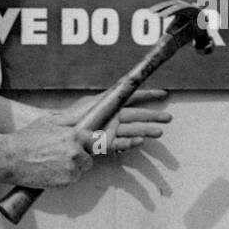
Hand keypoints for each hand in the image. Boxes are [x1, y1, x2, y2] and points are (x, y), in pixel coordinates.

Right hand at [1, 114, 93, 188]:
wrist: (10, 158)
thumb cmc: (26, 140)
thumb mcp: (48, 121)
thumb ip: (69, 120)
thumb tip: (84, 117)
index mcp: (73, 135)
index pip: (96, 140)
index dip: (89, 143)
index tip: (87, 145)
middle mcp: (75, 152)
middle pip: (89, 157)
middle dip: (79, 156)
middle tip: (62, 154)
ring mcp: (71, 168)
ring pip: (81, 170)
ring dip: (72, 168)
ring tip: (54, 162)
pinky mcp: (65, 182)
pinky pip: (72, 180)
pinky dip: (65, 177)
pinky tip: (51, 170)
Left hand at [57, 87, 171, 153]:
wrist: (59, 134)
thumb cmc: (70, 117)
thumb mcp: (90, 103)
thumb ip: (108, 97)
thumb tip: (127, 84)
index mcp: (109, 103)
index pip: (132, 97)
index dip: (148, 95)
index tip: (163, 94)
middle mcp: (112, 116)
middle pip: (137, 115)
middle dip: (153, 116)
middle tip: (168, 117)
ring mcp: (110, 131)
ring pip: (133, 129)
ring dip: (146, 130)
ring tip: (160, 132)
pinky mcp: (105, 145)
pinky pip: (121, 143)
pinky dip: (131, 142)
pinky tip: (140, 141)